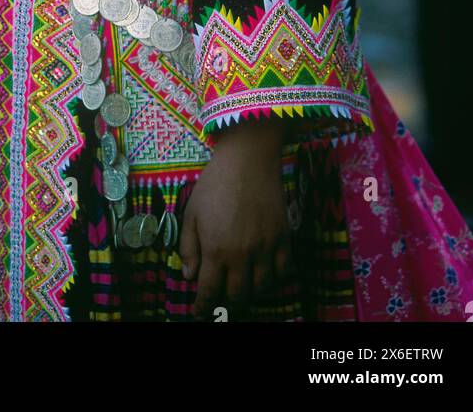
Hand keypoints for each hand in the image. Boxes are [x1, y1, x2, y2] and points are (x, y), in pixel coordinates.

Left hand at [180, 121, 292, 317]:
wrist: (248, 159)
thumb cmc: (214, 183)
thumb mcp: (191, 213)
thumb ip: (189, 247)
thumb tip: (189, 277)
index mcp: (216, 249)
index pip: (210, 292)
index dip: (204, 307)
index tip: (200, 313)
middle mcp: (242, 255)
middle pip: (237, 296)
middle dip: (227, 302)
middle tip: (223, 297)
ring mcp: (266, 248)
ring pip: (261, 288)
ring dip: (251, 292)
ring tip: (243, 285)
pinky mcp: (284, 238)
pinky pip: (284, 271)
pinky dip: (276, 278)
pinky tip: (266, 272)